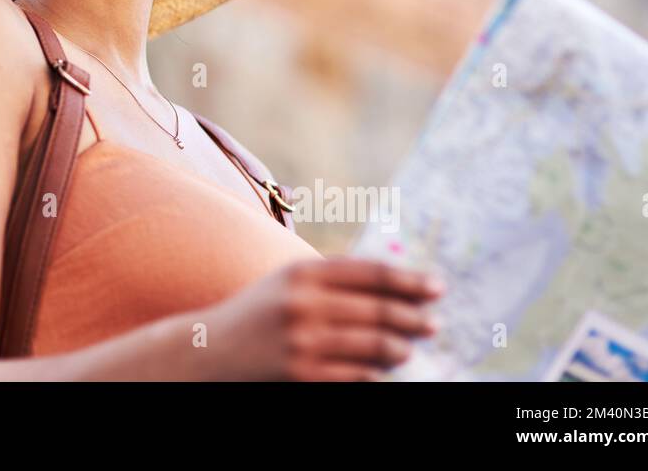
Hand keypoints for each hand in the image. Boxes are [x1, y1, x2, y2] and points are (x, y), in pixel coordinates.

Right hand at [204, 256, 443, 380]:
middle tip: (433, 323)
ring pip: (374, 345)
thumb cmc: (260, 312)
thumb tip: (398, 286)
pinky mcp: (302, 374)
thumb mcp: (289, 282)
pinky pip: (356, 375)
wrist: (210, 350)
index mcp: (302, 272)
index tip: (437, 287)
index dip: (410, 280)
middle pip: (378, 309)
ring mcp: (302, 341)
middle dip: (413, 317)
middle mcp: (303, 303)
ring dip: (400, 348)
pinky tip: (382, 370)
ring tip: (408, 349)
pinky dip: (375, 373)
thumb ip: (335, 279)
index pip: (371, 273)